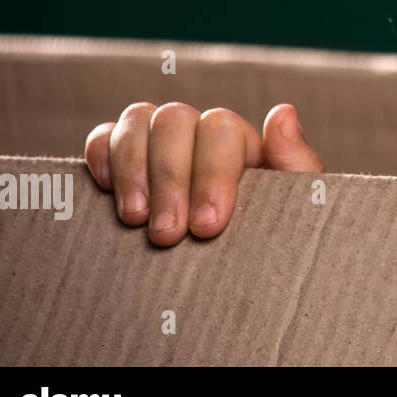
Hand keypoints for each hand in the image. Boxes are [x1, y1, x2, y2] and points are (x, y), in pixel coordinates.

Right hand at [83, 102, 323, 246]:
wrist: (243, 283)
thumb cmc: (272, 242)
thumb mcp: (292, 208)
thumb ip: (294, 161)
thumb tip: (283, 112)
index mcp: (243, 142)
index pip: (220, 128)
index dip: (211, 172)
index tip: (207, 225)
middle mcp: (199, 134)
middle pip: (175, 120)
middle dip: (169, 178)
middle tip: (167, 235)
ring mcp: (160, 144)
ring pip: (139, 120)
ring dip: (133, 168)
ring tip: (134, 221)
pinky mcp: (123, 161)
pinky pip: (104, 135)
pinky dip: (102, 154)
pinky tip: (106, 189)